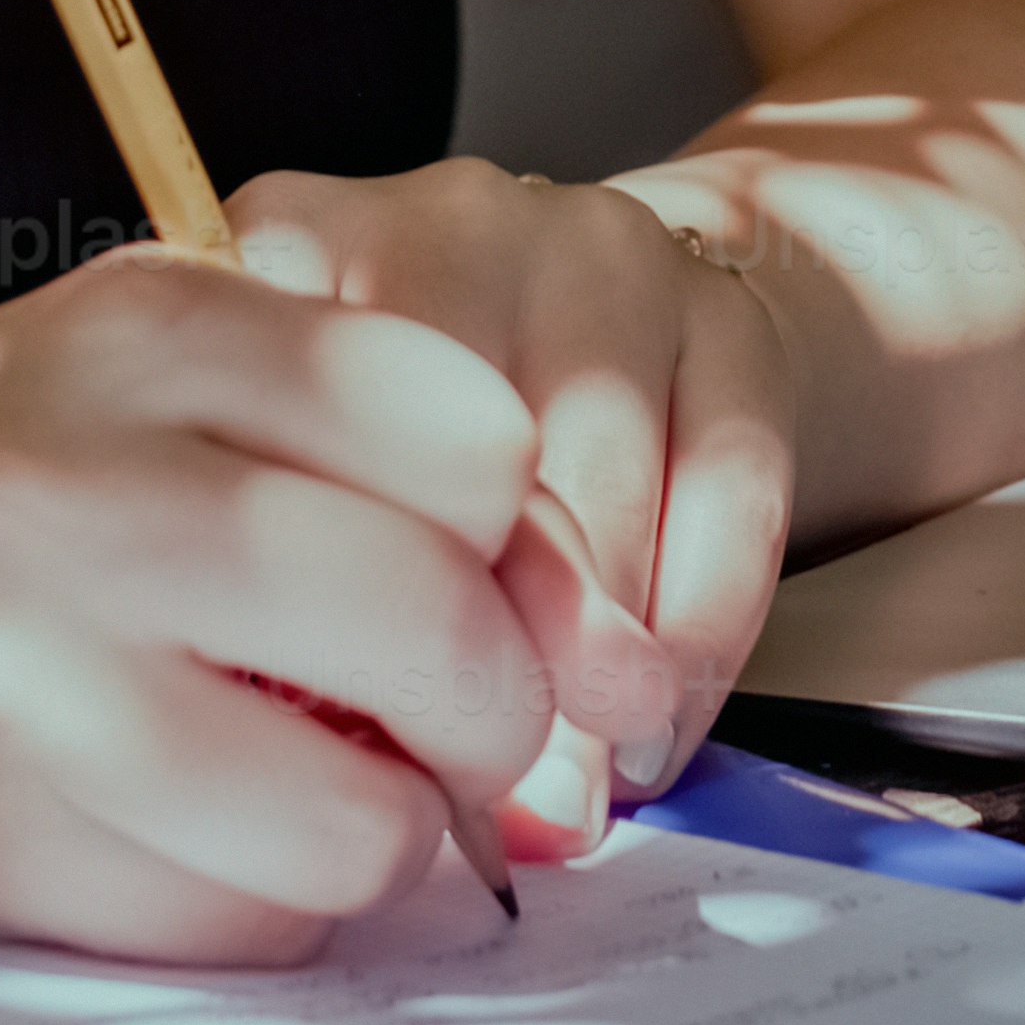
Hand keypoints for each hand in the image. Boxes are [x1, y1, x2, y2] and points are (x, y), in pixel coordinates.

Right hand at [0, 247, 571, 963]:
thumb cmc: (15, 488)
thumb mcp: (177, 382)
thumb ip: (378, 453)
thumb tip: (606, 656)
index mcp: (144, 325)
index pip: (471, 441)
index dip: (518, 535)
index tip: (473, 571)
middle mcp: (62, 482)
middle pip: (431, 628)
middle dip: (491, 710)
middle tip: (454, 720)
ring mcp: (7, 670)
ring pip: (360, 823)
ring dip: (385, 837)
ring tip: (318, 779)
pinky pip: (243, 928)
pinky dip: (265, 906)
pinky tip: (193, 830)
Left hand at [219, 159, 798, 838]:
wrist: (634, 320)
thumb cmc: (435, 445)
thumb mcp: (336, 484)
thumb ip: (326, 586)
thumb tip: (360, 778)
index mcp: (294, 245)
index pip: (306, 425)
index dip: (349, 608)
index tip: (375, 748)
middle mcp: (445, 217)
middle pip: (460, 457)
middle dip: (486, 658)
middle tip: (498, 807)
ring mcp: (599, 247)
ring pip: (597, 483)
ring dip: (594, 666)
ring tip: (577, 791)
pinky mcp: (730, 308)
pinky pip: (729, 487)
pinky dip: (702, 631)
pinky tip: (659, 722)